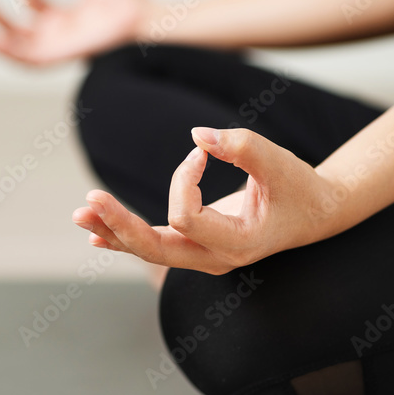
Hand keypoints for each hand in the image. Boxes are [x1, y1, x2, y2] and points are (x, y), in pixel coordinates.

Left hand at [72, 127, 339, 273]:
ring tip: (78, 215)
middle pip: (155, 248)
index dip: (183, 179)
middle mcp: (216, 259)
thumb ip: (242, 146)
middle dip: (120, 223)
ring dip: (112, 231)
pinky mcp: (196, 246)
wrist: (315, 213)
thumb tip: (198, 135)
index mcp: (238, 244)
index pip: (187, 217)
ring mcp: (203, 257)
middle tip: (88, 201)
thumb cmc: (299, 187)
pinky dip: (124, 239)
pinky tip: (94, 238)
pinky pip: (154, 246)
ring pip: (149, 250)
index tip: (201, 152)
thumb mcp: (279, 162)